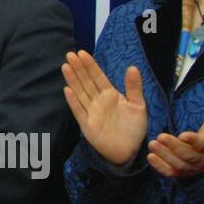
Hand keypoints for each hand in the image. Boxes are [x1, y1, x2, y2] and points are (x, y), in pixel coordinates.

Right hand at [61, 51, 147, 166]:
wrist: (130, 150)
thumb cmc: (133, 128)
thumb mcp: (138, 105)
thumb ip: (134, 87)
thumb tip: (132, 67)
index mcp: (110, 94)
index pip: (98, 77)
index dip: (90, 65)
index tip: (82, 53)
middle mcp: (98, 101)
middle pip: (86, 82)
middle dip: (79, 68)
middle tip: (70, 54)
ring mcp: (91, 112)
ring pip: (80, 93)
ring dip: (73, 80)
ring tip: (65, 66)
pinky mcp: (87, 125)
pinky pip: (79, 111)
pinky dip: (73, 101)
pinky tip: (67, 90)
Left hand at [148, 104, 203, 178]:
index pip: (203, 145)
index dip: (193, 140)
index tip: (182, 135)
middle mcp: (203, 160)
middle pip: (188, 156)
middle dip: (173, 146)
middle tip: (160, 136)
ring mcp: (192, 168)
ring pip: (178, 165)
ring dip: (164, 155)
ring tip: (152, 144)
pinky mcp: (182, 172)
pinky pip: (170, 172)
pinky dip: (160, 167)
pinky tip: (150, 156)